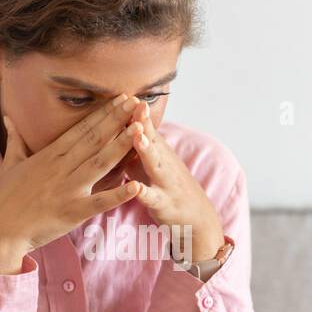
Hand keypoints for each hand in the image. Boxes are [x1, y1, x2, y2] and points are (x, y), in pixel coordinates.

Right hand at [0, 95, 144, 273]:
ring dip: (121, 145)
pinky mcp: (71, 212)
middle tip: (138, 102)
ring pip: (100, 163)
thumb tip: (8, 118)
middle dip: (117, 119)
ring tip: (140, 129)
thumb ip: (15, 139)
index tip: (120, 98)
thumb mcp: (10, 163)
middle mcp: (60, 168)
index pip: (81, 129)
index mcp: (48, 155)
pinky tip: (136, 186)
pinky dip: (117, 195)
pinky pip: (99, 202)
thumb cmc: (2, 199)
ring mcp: (67, 189)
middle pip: (94, 139)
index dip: (103, 113)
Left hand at [126, 101, 224, 260]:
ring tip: (136, 135)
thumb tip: (114, 125)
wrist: (197, 218)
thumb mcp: (150, 164)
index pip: (144, 127)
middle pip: (151, 139)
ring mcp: (166, 182)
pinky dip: (145, 193)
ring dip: (146, 149)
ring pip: (155, 164)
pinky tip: (136, 188)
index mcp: (157, 152)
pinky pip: (154, 198)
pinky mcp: (165, 204)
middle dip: (142, 122)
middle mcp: (163, 162)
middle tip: (133, 102)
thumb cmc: (167, 188)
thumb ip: (133, 147)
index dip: (134, 111)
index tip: (122, 92)